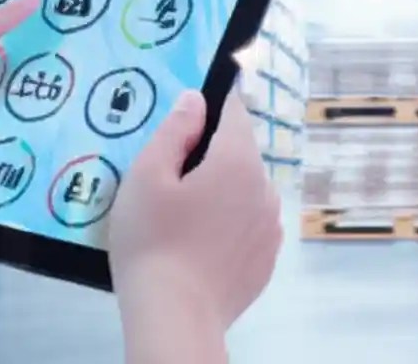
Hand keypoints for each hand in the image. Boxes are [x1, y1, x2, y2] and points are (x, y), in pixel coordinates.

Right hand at [110, 89, 281, 362]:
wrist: (175, 317)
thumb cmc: (153, 243)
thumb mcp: (147, 177)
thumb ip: (174, 131)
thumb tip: (196, 99)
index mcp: (237, 161)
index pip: (234, 112)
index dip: (212, 104)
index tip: (189, 114)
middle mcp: (264, 188)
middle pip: (239, 153)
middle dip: (209, 155)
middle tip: (169, 178)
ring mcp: (270, 225)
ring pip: (245, 190)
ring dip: (221, 192)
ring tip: (181, 216)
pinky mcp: (266, 258)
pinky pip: (248, 225)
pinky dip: (228, 225)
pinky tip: (198, 243)